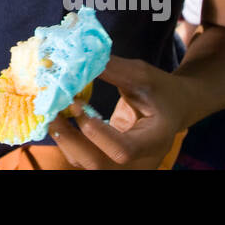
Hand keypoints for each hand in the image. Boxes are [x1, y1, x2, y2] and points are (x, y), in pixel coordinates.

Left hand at [46, 54, 191, 168]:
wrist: (175, 107)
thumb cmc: (162, 90)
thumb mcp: (143, 75)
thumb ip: (113, 69)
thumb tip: (77, 59)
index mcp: (155, 140)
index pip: (123, 150)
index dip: (96, 133)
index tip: (76, 104)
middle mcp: (141, 160)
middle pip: (99, 165)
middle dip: (71, 140)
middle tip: (51, 113)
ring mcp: (126, 165)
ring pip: (87, 164)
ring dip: (65, 140)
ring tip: (49, 113)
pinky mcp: (111, 160)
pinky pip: (84, 157)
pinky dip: (68, 140)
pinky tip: (58, 118)